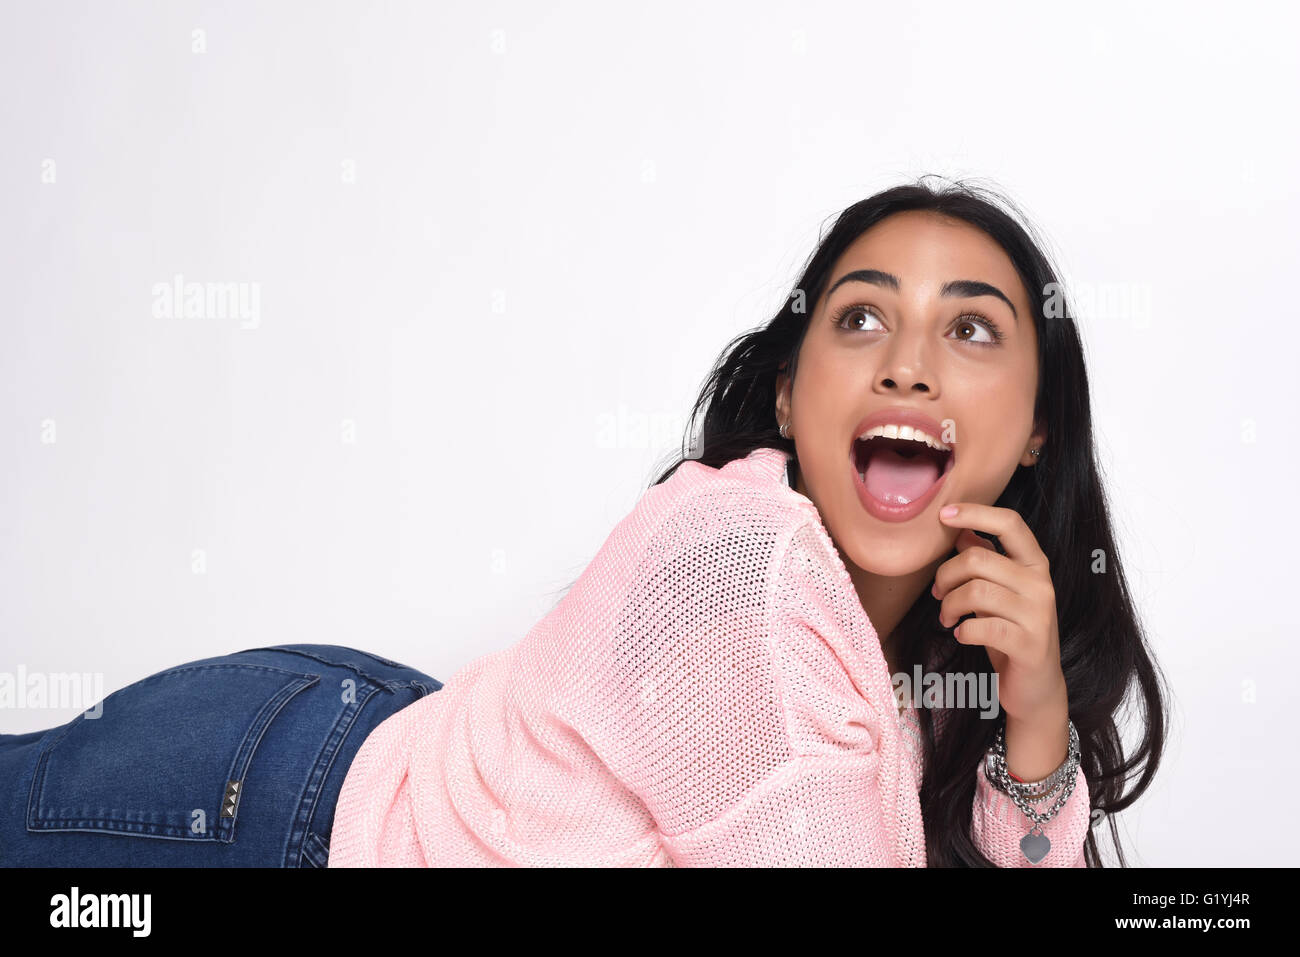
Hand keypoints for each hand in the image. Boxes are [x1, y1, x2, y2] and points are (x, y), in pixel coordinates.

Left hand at [933, 503, 1069, 778]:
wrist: (1035, 687)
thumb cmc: (1011, 632)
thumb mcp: (998, 591)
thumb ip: (986, 560)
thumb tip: (961, 529)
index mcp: (1034, 564)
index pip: (1009, 522)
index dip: (975, 513)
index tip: (943, 514)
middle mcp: (1041, 584)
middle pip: (978, 558)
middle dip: (945, 575)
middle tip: (937, 593)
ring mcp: (1038, 614)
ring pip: (975, 591)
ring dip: (948, 605)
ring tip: (946, 618)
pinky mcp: (1029, 644)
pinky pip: (982, 627)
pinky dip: (963, 630)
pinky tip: (962, 635)